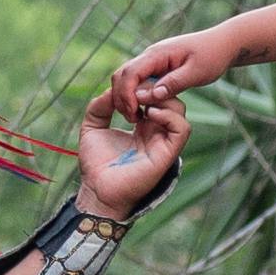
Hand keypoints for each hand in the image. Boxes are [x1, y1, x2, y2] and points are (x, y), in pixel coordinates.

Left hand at [79, 83, 184, 224]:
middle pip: (169, 98)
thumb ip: (101, 105)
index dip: (144, 84)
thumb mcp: (92, 126)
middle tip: (135, 90)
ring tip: (141, 101)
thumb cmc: (95, 164)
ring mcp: (163, 142)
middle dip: (154, 88)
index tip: (128, 84)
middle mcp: (155, 132)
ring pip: (180, 110)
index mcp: (142, 125)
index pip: (154, 96)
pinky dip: (170, 116)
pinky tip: (148, 115)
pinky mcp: (167, 154)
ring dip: (162, 99)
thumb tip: (113, 88)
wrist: (96, 190)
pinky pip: (182, 129)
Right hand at [108, 25, 238, 111]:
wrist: (223, 44)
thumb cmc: (212, 56)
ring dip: (127, 97)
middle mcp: (150, 56)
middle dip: (121, 97)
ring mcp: (152, 62)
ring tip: (137, 118)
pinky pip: (139, 82)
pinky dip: (136, 96)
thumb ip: (173, 84)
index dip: (126, 94)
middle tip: (132, 120)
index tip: (133, 114)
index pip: (130, 73)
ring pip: (127, 79)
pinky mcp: (156, 69)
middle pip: (122, 75)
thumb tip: (149, 97)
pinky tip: (145, 110)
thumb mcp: (197, 72)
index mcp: (157, 54)